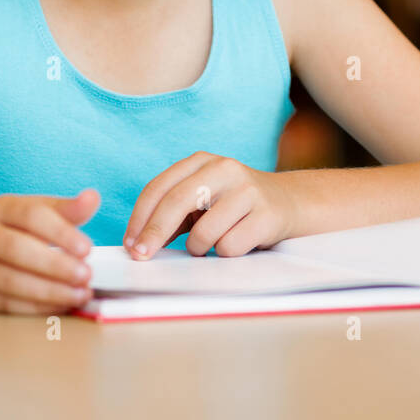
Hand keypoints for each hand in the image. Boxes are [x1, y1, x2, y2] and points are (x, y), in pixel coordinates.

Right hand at [0, 189, 98, 314]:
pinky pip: (7, 304)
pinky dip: (38, 307)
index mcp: (0, 209)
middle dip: (56, 265)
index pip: (31, 216)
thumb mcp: (33, 210)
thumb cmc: (8, 227)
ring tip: (81, 293)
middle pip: (17, 249)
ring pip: (11, 281)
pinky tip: (63, 304)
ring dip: (50, 290)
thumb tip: (93, 198)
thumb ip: (65, 209)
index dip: (60, 232)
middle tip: (86, 275)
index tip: (88, 248)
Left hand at [124, 153, 296, 259]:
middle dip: (154, 234)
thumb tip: (139, 242)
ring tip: (211, 245)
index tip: (130, 245)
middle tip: (142, 258)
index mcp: (201, 162)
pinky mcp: (266, 214)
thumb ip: (172, 215)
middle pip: (176, 202)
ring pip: (204, 233)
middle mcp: (224, 169)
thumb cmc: (234, 206)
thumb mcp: (201, 200)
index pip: (159, 188)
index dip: (140, 218)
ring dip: (198, 249)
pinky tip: (236, 243)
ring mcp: (247, 190)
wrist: (289, 202)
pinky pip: (230, 246)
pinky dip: (225, 254)